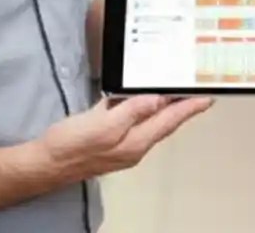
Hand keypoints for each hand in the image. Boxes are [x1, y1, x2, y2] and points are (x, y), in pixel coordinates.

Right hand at [38, 95, 213, 178]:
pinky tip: (146, 103)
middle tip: (198, 92)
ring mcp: (122, 146)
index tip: (208, 97)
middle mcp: (134, 146)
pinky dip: (147, 111)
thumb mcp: (104, 123)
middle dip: (182, 108)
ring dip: (166, 109)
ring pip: (151, 124)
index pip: (170, 120)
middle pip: (164, 123)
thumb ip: (132, 110)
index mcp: (136, 142)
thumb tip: (158, 99)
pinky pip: (136, 123)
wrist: (46, 163)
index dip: (189, 108)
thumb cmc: (72, 143)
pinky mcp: (110, 141)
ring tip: (180, 95)